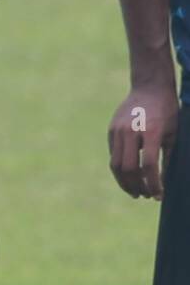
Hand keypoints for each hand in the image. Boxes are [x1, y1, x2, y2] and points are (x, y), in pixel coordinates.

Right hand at [108, 83, 179, 198]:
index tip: (159, 196)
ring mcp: (118, 129)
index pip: (149, 165)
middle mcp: (131, 130)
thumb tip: (163, 184)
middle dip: (137, 186)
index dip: (154, 184)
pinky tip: (130, 175)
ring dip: (124, 181)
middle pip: (128, 167)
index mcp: (151, 131)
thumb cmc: (167, 112)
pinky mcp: (111, 130)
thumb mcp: (173, 135)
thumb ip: (167, 158)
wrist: (150, 88)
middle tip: (146, 196)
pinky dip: (120, 168)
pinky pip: (113, 154)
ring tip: (135, 191)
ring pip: (115, 163)